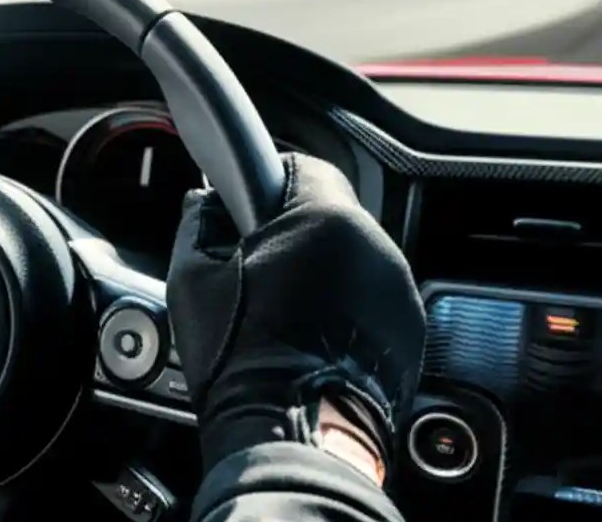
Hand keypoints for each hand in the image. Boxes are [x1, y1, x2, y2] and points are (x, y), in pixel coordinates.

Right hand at [166, 153, 424, 476]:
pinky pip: (372, 301)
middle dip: (293, 232)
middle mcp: (375, 245)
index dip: (264, 181)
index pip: (298, 165)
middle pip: (329, 214)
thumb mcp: (193, 281)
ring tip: (284, 312)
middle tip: (255, 269)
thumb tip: (203, 204)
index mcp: (323, 217)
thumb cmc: (242, 357)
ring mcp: (399, 291)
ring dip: (323, 271)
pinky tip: (310, 340)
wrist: (293, 435)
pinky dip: (346, 310)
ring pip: (352, 259)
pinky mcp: (409, 332)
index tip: (243, 208)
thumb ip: (199, 225)